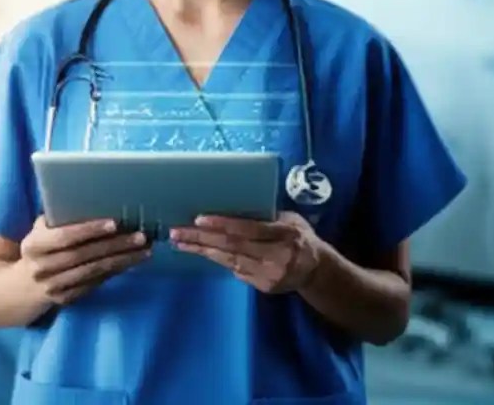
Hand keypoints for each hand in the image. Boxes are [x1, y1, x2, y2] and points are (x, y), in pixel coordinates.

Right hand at [19, 216, 150, 305]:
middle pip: (83, 256)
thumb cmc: (40, 248)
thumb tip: (96, 202)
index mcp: (33, 245)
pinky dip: (115, 272)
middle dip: (114, 245)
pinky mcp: (66, 300)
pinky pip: (95, 284)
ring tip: (144, 250)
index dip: (88, 230)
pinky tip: (131, 262)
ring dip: (122, 260)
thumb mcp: (40, 231)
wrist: (23, 286)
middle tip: (140, 236)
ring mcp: (53, 287)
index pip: (63, 237)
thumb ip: (59, 219)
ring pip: (93, 272)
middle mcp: (41, 268)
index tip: (114, 223)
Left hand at [170, 211, 322, 293]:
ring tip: (180, 242)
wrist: (317, 270)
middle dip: (202, 238)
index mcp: (284, 234)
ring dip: (202, 251)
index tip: (199, 218)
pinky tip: (201, 251)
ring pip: (229, 260)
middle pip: (233, 246)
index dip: (223, 224)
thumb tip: (233, 206)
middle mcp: (276, 256)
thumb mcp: (290, 220)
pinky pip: (235, 271)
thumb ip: (266, 216)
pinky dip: (218, 260)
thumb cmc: (299, 236)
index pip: (249, 229)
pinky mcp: (263, 286)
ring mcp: (269, 274)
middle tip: (177, 232)